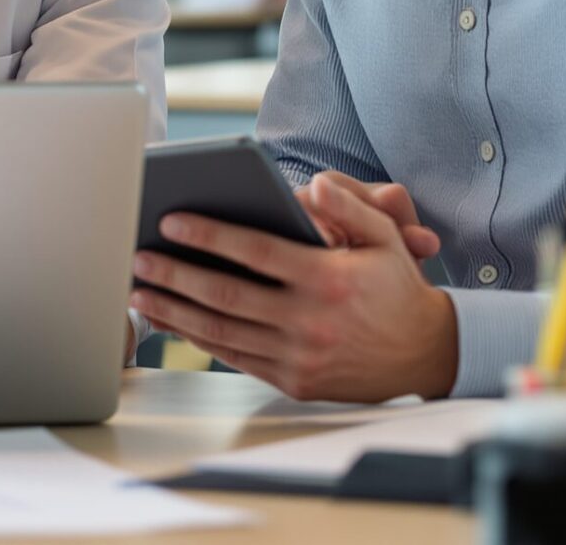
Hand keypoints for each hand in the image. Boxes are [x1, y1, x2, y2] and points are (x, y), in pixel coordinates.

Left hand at [131, 174, 457, 402]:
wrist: (427, 353)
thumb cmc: (397, 287)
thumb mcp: (385, 237)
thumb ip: (349, 207)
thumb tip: (313, 185)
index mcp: (328, 279)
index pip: (255, 251)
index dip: (209, 235)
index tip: (171, 222)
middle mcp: (310, 321)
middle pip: (225, 294)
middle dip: (174, 275)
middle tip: (138, 258)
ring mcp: (300, 356)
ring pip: (222, 332)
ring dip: (175, 312)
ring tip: (140, 292)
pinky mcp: (295, 382)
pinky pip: (237, 358)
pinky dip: (201, 339)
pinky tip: (176, 321)